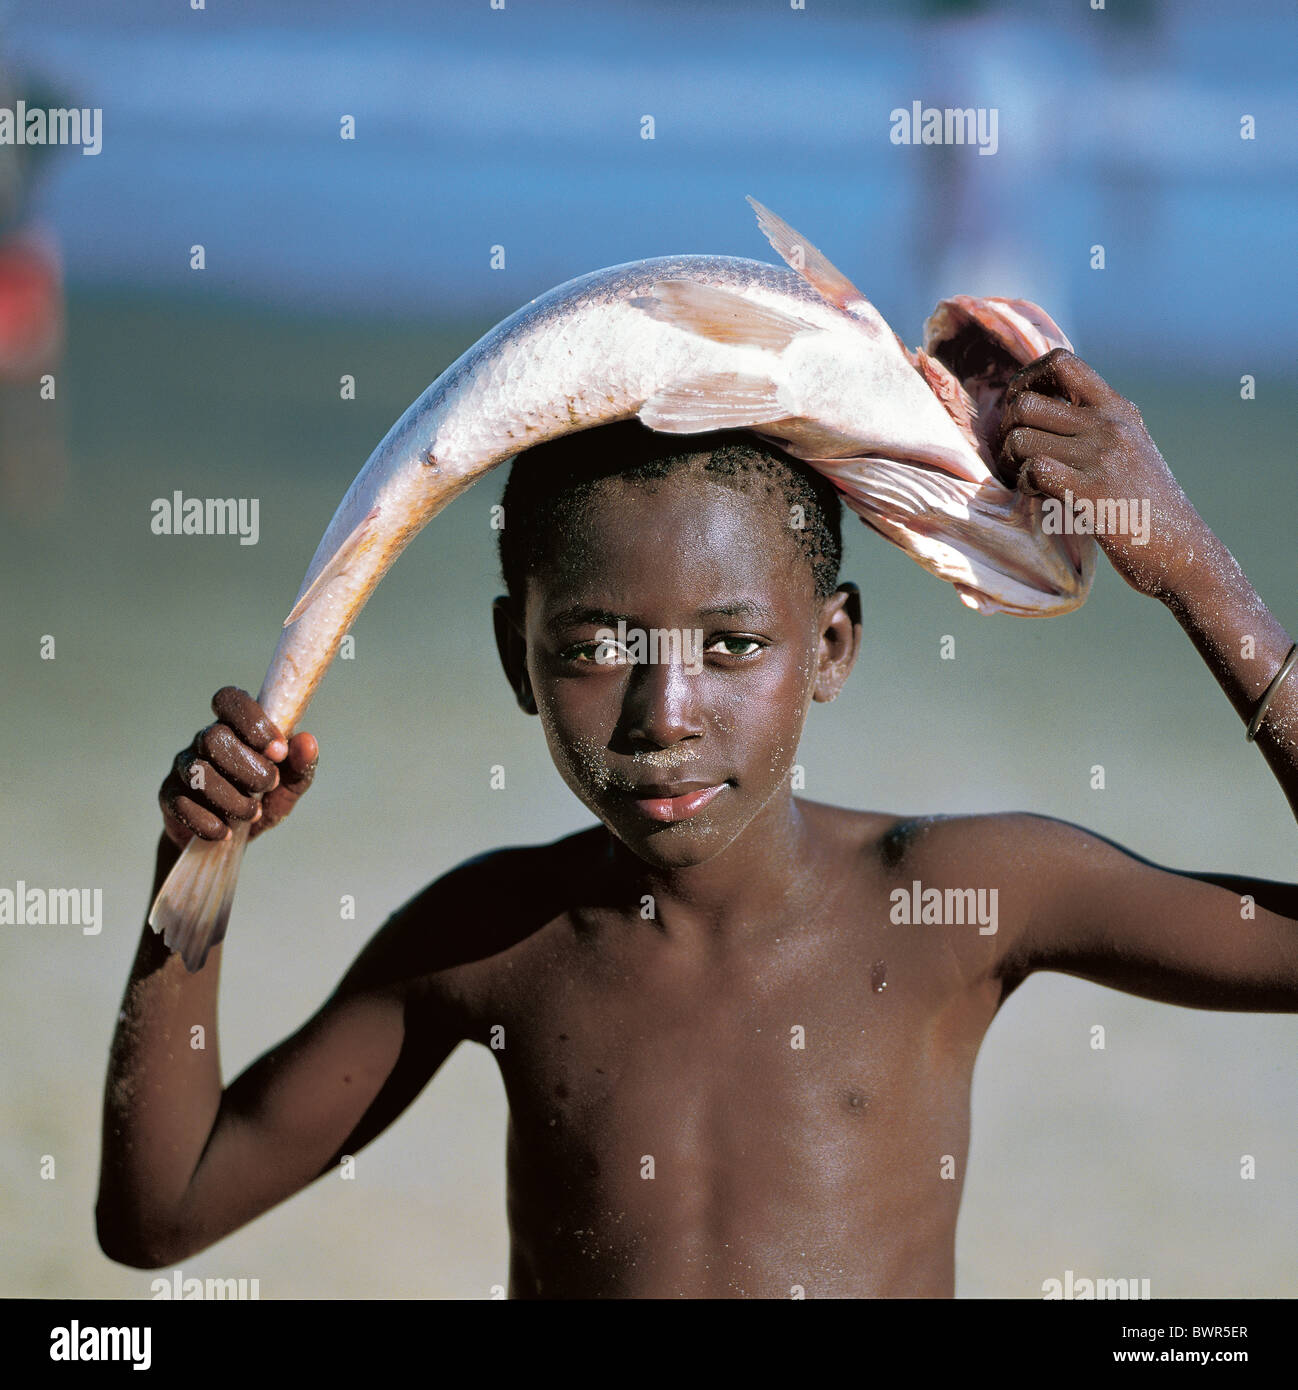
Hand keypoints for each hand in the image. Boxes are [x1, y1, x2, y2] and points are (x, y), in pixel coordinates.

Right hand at [159, 686, 317, 847]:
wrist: (232, 837)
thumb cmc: (264, 799)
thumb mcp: (290, 784)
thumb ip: (302, 764)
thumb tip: (307, 741)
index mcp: (235, 727)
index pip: (230, 699)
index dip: (253, 722)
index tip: (278, 751)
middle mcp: (205, 739)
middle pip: (214, 738)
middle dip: (249, 767)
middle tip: (269, 784)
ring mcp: (184, 766)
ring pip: (199, 772)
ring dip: (233, 799)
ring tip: (253, 814)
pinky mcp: (169, 795)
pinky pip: (181, 803)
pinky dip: (208, 821)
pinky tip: (226, 831)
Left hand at [997, 348, 1203, 599]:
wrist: (1182, 550)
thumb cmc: (1146, 505)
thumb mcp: (1128, 448)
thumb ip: (1092, 424)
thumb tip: (1033, 409)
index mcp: (1118, 408)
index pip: (1061, 361)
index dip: (1026, 380)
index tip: (1019, 411)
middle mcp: (1110, 424)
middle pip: (1025, 403)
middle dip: (1007, 430)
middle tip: (1016, 456)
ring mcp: (1102, 457)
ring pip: (1021, 438)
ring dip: (1012, 462)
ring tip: (1027, 480)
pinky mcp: (1092, 492)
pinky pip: (1034, 470)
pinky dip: (1025, 484)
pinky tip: (1039, 496)